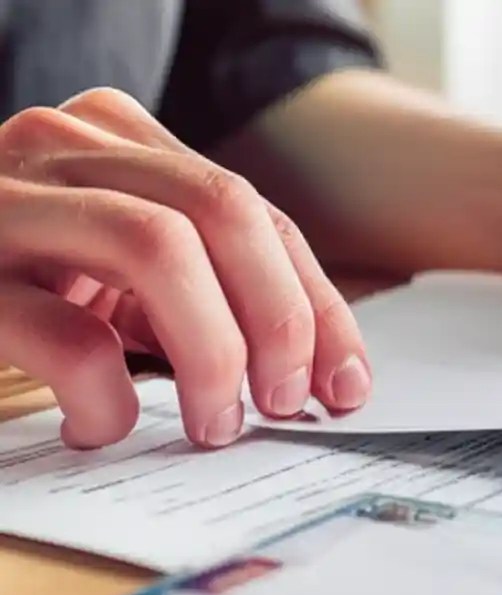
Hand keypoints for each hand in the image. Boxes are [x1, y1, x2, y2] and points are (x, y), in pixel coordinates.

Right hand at [0, 89, 369, 448]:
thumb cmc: (14, 277)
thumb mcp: (115, 268)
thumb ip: (200, 289)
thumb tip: (313, 370)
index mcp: (122, 139)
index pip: (256, 213)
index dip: (316, 304)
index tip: (346, 384)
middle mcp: (68, 147)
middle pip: (226, 210)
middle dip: (279, 318)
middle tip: (284, 402)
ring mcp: (8, 199)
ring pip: (159, 246)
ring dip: (213, 349)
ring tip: (216, 421)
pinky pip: (63, 327)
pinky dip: (105, 391)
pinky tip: (102, 424)